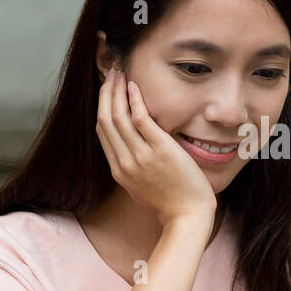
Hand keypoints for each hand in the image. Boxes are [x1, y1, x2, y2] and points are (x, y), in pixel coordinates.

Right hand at [95, 69, 216, 229]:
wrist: (188, 217)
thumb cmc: (172, 203)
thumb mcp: (143, 187)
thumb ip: (135, 168)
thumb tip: (135, 150)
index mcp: (119, 171)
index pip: (102, 132)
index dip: (102, 107)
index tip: (107, 91)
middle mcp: (124, 162)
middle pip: (105, 120)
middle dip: (105, 94)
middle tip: (110, 73)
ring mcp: (140, 156)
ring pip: (118, 117)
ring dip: (116, 91)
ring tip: (119, 72)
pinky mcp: (160, 150)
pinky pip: (140, 119)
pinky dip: (134, 99)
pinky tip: (134, 86)